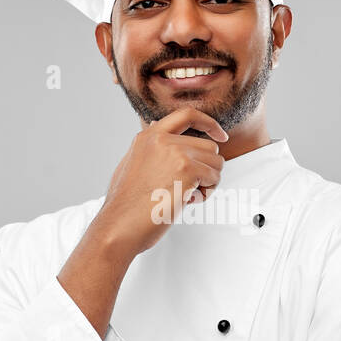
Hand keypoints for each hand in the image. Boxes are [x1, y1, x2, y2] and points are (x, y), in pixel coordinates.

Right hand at [91, 107, 227, 259]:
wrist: (119, 226)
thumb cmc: (125, 205)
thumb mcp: (131, 163)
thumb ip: (149, 146)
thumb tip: (156, 125)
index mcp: (148, 136)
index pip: (187, 115)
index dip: (209, 123)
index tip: (221, 136)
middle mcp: (162, 139)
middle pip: (208, 146)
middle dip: (207, 169)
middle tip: (191, 189)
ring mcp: (175, 152)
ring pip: (216, 162)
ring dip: (208, 182)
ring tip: (187, 196)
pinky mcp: (187, 169)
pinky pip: (214, 177)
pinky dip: (207, 193)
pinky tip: (187, 201)